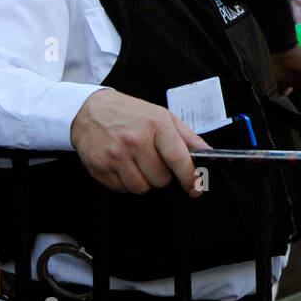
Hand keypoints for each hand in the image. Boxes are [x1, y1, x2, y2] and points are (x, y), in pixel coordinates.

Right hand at [69, 88, 209, 196]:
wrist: (90, 111)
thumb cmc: (132, 114)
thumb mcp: (163, 116)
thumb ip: (188, 137)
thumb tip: (210, 154)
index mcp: (156, 125)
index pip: (178, 158)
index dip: (189, 177)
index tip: (195, 188)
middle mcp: (134, 140)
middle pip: (160, 179)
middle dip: (162, 175)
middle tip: (154, 161)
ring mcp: (115, 155)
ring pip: (141, 188)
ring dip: (144, 181)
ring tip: (138, 163)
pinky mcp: (99, 167)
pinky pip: (122, 190)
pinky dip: (126, 183)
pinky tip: (123, 165)